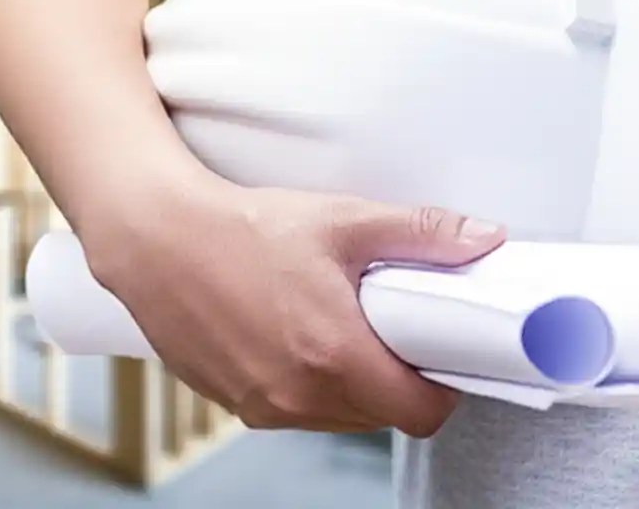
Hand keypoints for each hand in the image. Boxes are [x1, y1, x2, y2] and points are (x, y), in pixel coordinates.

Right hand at [79, 178, 505, 435]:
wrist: (153, 238)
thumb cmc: (240, 227)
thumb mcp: (340, 220)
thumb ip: (421, 232)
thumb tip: (484, 238)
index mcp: (335, 356)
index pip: (421, 412)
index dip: (443, 387)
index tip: (439, 356)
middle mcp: (299, 395)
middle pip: (381, 415)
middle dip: (395, 380)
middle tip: (387, 327)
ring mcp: (262, 405)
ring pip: (337, 418)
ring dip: (350, 385)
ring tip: (334, 326)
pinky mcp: (233, 403)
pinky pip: (292, 410)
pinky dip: (305, 385)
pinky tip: (291, 335)